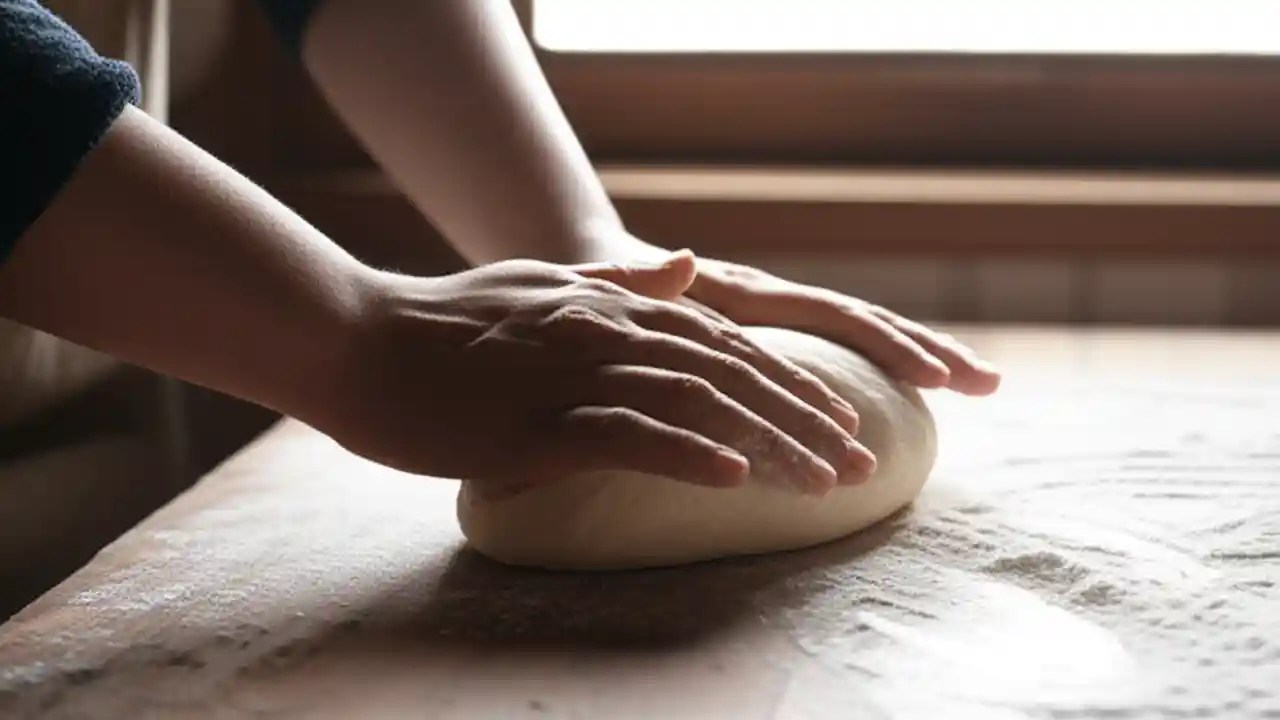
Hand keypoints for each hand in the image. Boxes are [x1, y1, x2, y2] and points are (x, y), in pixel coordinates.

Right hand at [317, 253, 874, 497]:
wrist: (355, 340)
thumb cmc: (446, 326)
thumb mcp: (542, 285)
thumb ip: (619, 281)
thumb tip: (689, 264)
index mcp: (609, 305)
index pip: (722, 342)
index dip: (787, 381)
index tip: (837, 419)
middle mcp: (605, 331)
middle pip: (728, 371)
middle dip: (802, 418)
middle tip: (856, 463)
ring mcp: (573, 375)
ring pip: (695, 403)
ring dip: (767, 443)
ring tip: (822, 482)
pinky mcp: (536, 423)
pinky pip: (627, 436)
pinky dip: (686, 454)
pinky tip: (735, 478)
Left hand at [611, 236, 1001, 395]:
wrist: (591, 265)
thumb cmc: (597, 285)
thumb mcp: (613, 283)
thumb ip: (644, 278)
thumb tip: (685, 259)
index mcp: (743, 291)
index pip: (831, 314)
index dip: (883, 344)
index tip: (934, 375)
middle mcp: (773, 297)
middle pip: (865, 320)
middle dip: (928, 349)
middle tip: (990, 382)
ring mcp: (779, 314)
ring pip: (863, 332)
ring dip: (922, 356)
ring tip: (983, 384)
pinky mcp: (775, 332)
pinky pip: (839, 349)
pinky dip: (884, 366)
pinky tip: (921, 394)